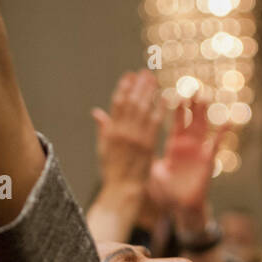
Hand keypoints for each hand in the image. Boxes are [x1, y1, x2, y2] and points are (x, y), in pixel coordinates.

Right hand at [92, 71, 162, 190]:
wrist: (122, 189)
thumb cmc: (112, 170)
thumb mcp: (103, 148)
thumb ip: (103, 128)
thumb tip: (96, 112)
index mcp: (110, 130)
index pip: (117, 103)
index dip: (124, 87)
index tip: (129, 76)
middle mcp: (122, 131)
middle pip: (131, 102)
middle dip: (138, 85)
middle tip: (145, 72)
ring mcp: (136, 138)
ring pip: (143, 108)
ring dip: (149, 92)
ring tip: (154, 79)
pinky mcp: (148, 145)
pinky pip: (155, 122)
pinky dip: (159, 108)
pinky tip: (164, 97)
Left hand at [149, 97, 228, 234]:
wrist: (180, 206)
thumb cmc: (167, 191)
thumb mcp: (154, 171)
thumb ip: (148, 155)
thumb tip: (133, 146)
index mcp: (174, 146)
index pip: (175, 122)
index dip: (176, 108)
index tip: (175, 92)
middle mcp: (187, 146)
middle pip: (191, 120)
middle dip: (192, 104)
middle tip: (193, 86)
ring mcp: (199, 151)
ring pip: (203, 127)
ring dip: (204, 113)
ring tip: (206, 96)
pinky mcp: (208, 160)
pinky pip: (216, 145)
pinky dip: (222, 134)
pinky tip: (227, 121)